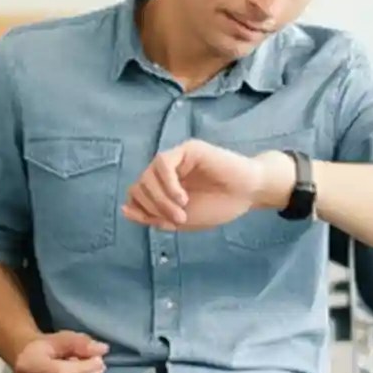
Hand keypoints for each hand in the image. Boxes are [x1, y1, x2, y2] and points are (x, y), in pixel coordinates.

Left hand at [121, 140, 294, 230]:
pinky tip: (182, 197)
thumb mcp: (181, 220)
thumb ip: (153, 216)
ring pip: (148, 176)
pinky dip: (168, 184)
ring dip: (161, 199)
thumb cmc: (219, 206)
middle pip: (139, 186)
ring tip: (182, 211)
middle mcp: (166, 171)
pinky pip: (163, 163)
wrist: (248, 194)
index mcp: (162, 187)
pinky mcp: (187, 150)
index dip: (143, 211)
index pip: (136, 194)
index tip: (164, 223)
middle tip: (178, 219)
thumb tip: (125, 209)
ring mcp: (176, 158)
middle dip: (153, 207)